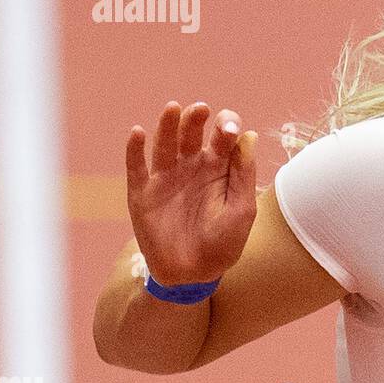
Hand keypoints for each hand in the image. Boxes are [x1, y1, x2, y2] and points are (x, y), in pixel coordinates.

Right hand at [125, 101, 257, 285]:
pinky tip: (137, 132)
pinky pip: (136, 167)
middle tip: (201, 109)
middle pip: (192, 134)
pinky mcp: (143, 193)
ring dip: (168, 125)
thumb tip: (249, 135)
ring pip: (165, 144)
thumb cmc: (224, 242)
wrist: (193, 274)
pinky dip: (134, 149)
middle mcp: (191, 167)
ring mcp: (166, 178)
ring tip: (173, 108)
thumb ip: (244, 174)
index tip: (229, 127)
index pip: (222, 137)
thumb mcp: (242, 209)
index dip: (226, 126)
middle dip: (195, 119)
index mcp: (219, 168)